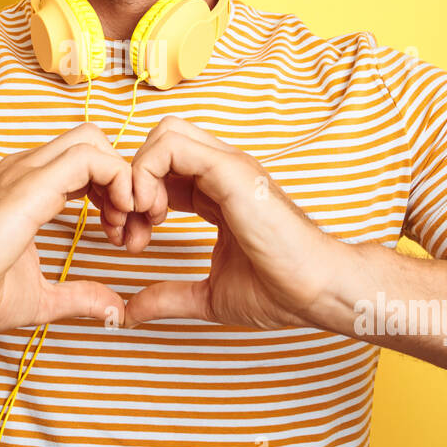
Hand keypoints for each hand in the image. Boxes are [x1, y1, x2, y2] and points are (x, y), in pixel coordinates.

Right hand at [0, 122, 134, 335]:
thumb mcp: (40, 298)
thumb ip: (79, 296)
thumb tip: (114, 308)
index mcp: (28, 187)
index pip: (86, 162)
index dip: (115, 190)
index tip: (122, 234)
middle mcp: (26, 170)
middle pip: (93, 141)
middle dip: (125, 176)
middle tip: (131, 223)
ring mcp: (25, 172)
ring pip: (94, 140)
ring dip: (124, 178)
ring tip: (124, 225)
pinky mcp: (28, 185)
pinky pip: (89, 159)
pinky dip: (117, 180)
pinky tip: (117, 219)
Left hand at [120, 116, 346, 329]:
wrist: (317, 291)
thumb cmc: (278, 291)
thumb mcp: (208, 295)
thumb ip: (168, 297)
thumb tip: (130, 312)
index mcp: (217, 192)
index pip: (161, 171)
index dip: (135, 200)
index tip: (132, 241)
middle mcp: (221, 171)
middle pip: (159, 142)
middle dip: (131, 179)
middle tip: (129, 226)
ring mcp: (227, 166)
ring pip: (162, 134)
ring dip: (138, 174)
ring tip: (142, 219)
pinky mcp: (230, 171)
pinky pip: (172, 146)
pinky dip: (147, 173)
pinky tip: (152, 213)